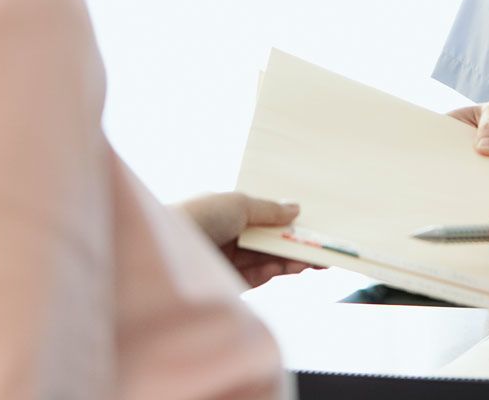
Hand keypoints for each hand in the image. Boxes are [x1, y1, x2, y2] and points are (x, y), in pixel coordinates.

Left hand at [176, 191, 312, 287]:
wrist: (166, 254)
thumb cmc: (199, 218)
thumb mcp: (238, 204)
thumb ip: (269, 210)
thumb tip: (296, 208)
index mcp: (223, 212)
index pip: (261, 216)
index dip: (285, 220)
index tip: (310, 224)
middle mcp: (225, 236)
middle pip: (267, 240)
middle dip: (294, 242)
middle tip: (322, 246)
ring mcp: (226, 261)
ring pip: (267, 259)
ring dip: (292, 258)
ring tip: (317, 258)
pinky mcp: (227, 284)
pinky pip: (259, 277)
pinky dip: (279, 271)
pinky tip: (297, 266)